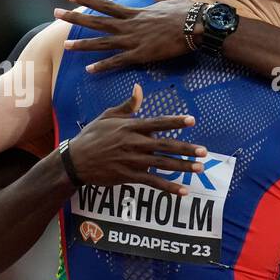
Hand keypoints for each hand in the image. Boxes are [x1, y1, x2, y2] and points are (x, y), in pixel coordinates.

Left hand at [54, 0, 197, 73]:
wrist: (198, 26)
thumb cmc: (187, 12)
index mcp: (135, 12)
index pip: (105, 4)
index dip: (86, 0)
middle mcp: (129, 25)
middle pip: (97, 21)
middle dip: (75, 18)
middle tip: (56, 13)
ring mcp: (134, 40)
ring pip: (102, 42)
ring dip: (83, 44)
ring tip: (64, 45)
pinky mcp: (141, 54)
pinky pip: (118, 62)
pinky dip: (103, 66)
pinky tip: (88, 69)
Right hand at [64, 84, 205, 194]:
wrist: (75, 160)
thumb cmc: (92, 136)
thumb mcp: (107, 116)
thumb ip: (127, 105)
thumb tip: (139, 88)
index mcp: (130, 127)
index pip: (157, 123)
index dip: (175, 122)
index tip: (192, 121)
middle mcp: (133, 143)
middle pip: (165, 145)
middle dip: (186, 149)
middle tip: (204, 152)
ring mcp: (131, 161)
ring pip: (162, 164)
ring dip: (182, 167)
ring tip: (199, 168)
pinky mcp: (128, 176)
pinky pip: (152, 182)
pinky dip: (168, 187)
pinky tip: (182, 191)